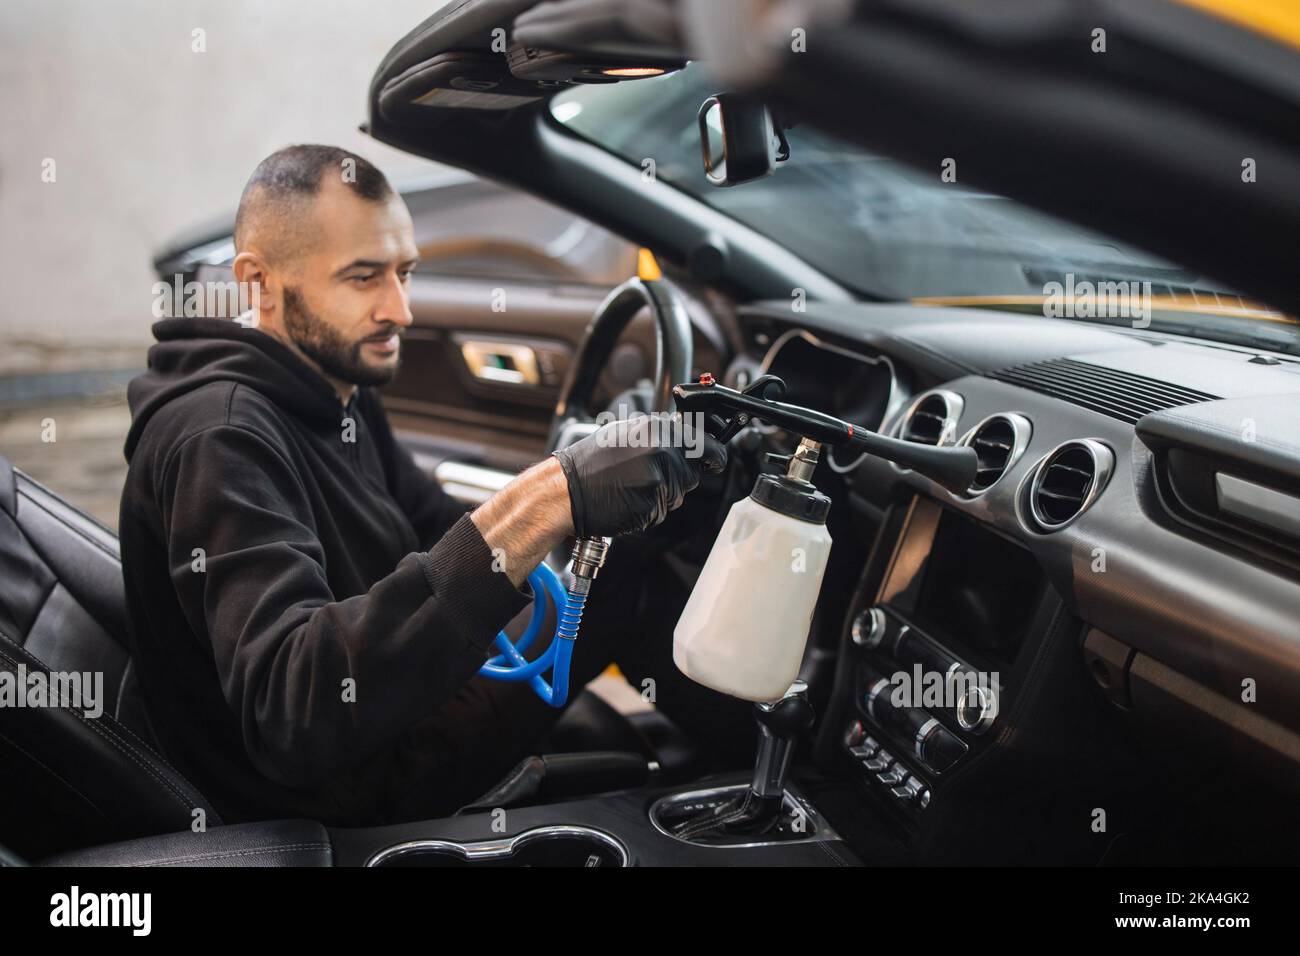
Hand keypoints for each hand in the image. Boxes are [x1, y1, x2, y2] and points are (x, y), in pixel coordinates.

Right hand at [551, 414, 727, 537]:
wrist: (565, 491)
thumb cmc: (589, 464)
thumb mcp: (625, 434)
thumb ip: (659, 436)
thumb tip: (689, 439)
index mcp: (656, 429)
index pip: (706, 444)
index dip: (714, 456)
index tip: (716, 460)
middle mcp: (662, 451)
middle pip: (691, 474)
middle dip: (676, 479)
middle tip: (646, 478)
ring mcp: (659, 479)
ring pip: (677, 495)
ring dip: (660, 496)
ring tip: (629, 487)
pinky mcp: (653, 504)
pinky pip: (661, 512)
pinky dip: (648, 511)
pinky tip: (625, 501)